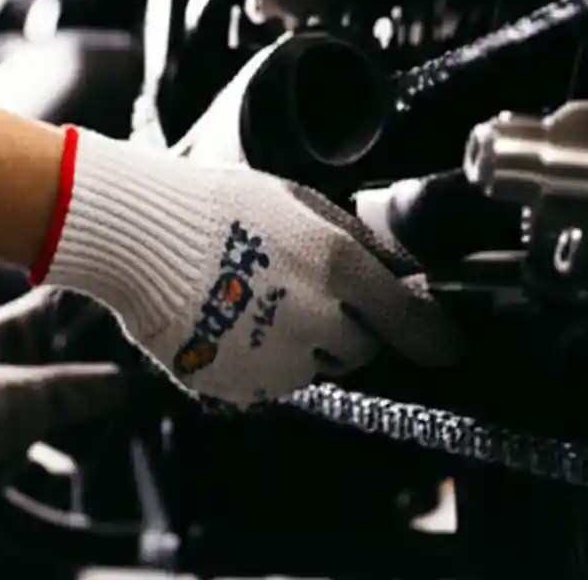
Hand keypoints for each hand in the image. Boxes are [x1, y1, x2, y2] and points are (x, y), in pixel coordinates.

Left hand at [0, 288, 123, 496]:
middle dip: (113, 388)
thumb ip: (64, 391)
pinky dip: (85, 445)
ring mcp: (44, 383)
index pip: (96, 301)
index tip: (129, 355)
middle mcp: (43, 347)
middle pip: (111, 353)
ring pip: (104, 394)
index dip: (119, 322)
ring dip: (98, 424)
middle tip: (105, 416)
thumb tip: (128, 382)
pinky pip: (86, 426)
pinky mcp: (41, 419)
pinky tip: (68, 461)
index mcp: (29, 322)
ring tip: (74, 448)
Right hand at [34, 128, 463, 406]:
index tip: (449, 348)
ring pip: (316, 369)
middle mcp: (315, 320)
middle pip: (362, 349)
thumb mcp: (300, 202)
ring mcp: (274, 359)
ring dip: (305, 346)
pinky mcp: (238, 386)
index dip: (435, 338)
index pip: (410, 321)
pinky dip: (263, 364)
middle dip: (350, 329)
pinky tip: (234, 322)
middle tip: (307, 295)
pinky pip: (270, 386)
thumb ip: (358, 241)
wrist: (138, 236)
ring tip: (260, 303)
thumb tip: (403, 270)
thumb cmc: (217, 205)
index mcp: (337, 268)